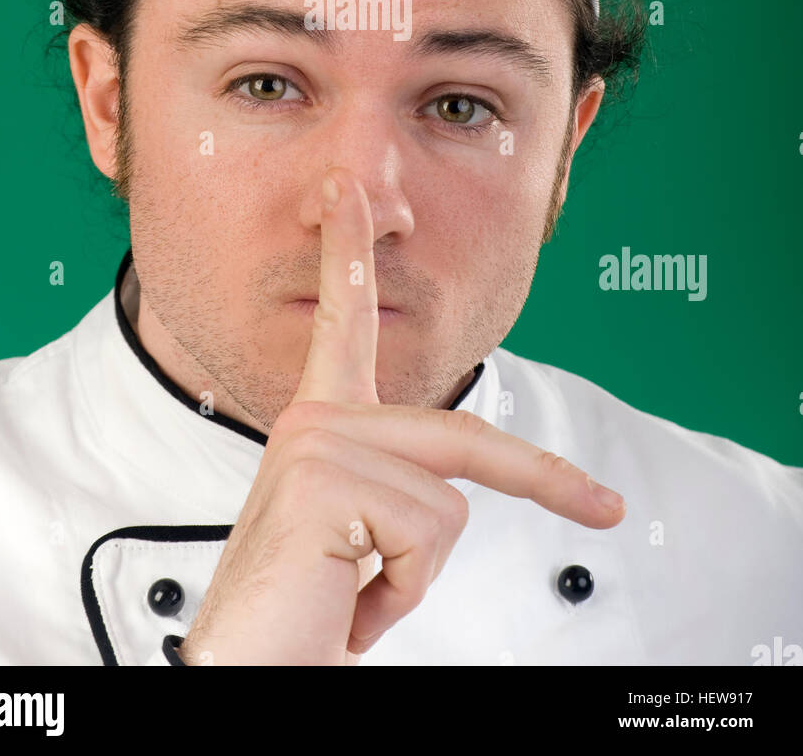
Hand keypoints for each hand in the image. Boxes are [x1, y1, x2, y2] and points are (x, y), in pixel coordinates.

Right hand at [177, 167, 624, 665]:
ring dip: (413, 575)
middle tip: (609, 509)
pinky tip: (341, 599)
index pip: (345, 322)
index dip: (348, 251)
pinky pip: (428, 534)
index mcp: (321, 424)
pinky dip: (400, 592)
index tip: (347, 189)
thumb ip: (391, 487)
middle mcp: (314, 418)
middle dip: (551, 480)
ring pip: (449, 505)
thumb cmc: (300, 612)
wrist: (248, 669)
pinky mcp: (326, 477)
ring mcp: (318, 441)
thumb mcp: (357, 537)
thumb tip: (451, 493)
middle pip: (465, 439)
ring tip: (348, 594)